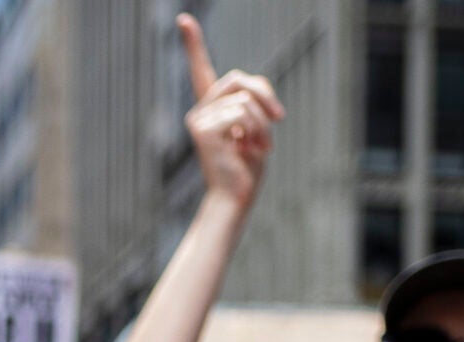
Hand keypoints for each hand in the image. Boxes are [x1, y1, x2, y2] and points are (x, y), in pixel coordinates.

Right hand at [178, 14, 281, 212]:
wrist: (234, 199)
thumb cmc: (246, 169)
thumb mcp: (255, 128)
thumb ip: (253, 104)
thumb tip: (257, 95)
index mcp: (211, 109)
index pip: (201, 70)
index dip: (193, 44)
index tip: (184, 19)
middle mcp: (200, 110)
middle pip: (239, 78)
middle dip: (264, 95)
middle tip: (279, 117)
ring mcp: (199, 119)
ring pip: (245, 98)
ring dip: (263, 121)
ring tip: (260, 145)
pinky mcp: (204, 129)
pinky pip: (242, 113)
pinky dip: (257, 130)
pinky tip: (252, 149)